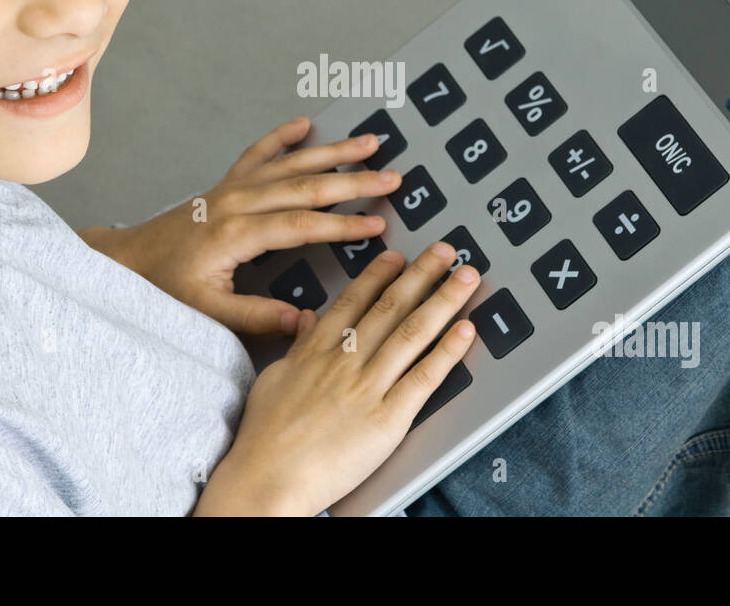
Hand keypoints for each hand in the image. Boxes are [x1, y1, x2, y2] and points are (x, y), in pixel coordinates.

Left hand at [83, 116, 402, 334]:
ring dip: (332, 150)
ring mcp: (232, 187)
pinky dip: (281, 136)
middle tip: (392, 177)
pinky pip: (258, 152)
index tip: (378, 226)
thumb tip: (303, 322)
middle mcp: (238, 202)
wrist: (128, 261)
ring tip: (370, 140)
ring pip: (290, 163)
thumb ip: (256, 317)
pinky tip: (305, 123)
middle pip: (306, 185)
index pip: (302, 225)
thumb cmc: (166, 287)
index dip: (343, 225)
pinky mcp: (226, 183)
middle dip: (353, 180)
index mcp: (237, 234)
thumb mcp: (208, 312)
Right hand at [193, 242, 479, 515]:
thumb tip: (308, 320)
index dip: (380, 274)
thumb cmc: (264, 437)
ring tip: (465, 276)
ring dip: (443, 300)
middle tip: (445, 251)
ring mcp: (368, 387)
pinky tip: (465, 330)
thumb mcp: (273, 379)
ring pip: (412, 332)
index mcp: (316, 349)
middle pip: (390, 307)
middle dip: (421, 274)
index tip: (398, 255)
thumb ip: (297, 346)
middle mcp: (346, 361)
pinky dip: (447, 352)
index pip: (354, 300)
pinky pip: (424, 377)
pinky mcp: (388, 419)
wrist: (267, 478)